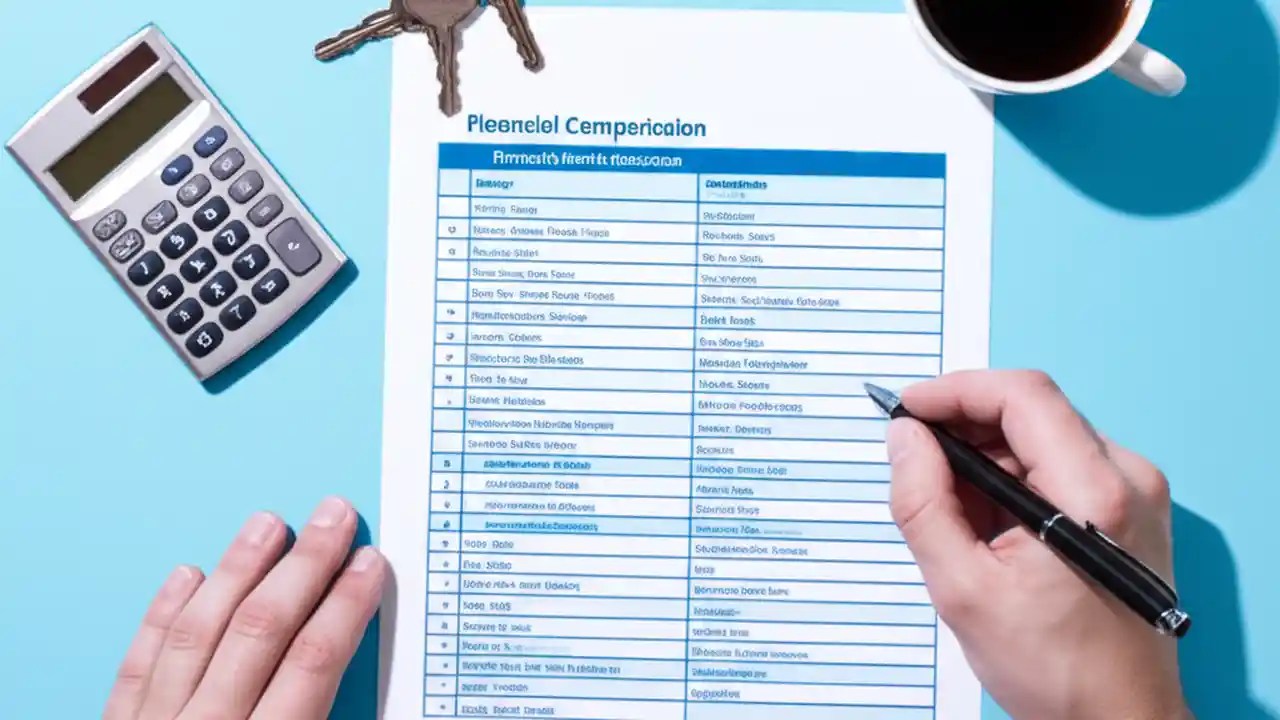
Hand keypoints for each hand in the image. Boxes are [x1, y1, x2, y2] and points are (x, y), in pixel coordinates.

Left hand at [103, 496, 387, 719]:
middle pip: (261, 630)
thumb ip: (325, 717)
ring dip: (237, 570)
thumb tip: (361, 664)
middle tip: (334, 516)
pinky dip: (162, 615)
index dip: (347, 605)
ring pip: (198, 632)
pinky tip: (186, 576)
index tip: (369, 564)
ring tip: (266, 524)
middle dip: (305, 565)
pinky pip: (138, 664)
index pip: (313, 662)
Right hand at [886, 371, 1190, 719]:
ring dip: (986, 457)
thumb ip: (924, 503)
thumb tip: (904, 439)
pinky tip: (985, 523)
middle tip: (914, 459)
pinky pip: (1061, 466)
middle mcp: (1127, 480)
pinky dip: (1014, 480)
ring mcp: (1135, 493)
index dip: (955, 391)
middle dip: (964, 427)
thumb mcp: (964, 590)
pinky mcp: (1130, 510)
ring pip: (1043, 437)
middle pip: (1032, 412)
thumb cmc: (1058, 671)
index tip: (908, 410)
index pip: (1022, 396)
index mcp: (1094, 494)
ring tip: (949, 508)